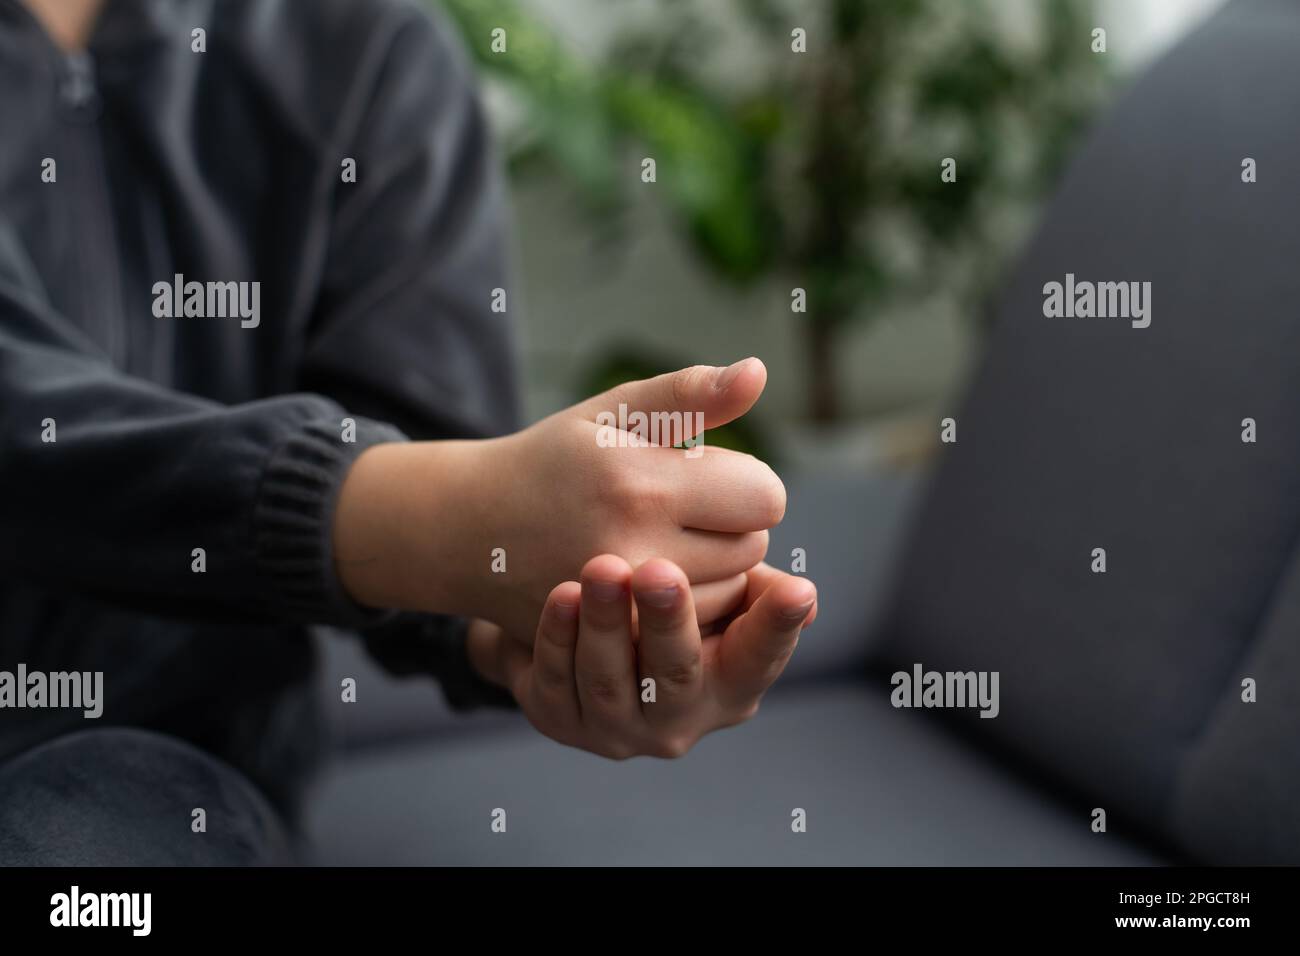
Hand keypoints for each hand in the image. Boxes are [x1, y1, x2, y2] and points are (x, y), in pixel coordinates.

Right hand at [334, 360, 784, 640]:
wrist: (473, 531)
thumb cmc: (556, 459)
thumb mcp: (615, 411)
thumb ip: (691, 393)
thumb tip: (759, 373)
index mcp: (640, 484)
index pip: (765, 496)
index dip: (744, 481)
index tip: (705, 475)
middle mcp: (633, 551)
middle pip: (753, 546)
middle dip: (733, 524)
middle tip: (682, 509)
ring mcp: (621, 608)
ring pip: (731, 592)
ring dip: (717, 569)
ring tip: (665, 542)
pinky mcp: (612, 642)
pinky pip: (694, 629)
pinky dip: (688, 607)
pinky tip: (654, 580)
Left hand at [466, 555, 817, 759]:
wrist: (567, 630)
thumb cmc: (662, 605)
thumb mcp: (715, 594)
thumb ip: (753, 588)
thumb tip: (803, 597)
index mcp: (731, 684)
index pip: (760, 658)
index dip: (776, 628)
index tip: (798, 591)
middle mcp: (679, 719)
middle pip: (676, 671)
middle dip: (669, 619)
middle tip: (660, 568)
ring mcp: (616, 728)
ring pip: (610, 678)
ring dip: (606, 622)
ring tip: (602, 568)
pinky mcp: (558, 720)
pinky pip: (556, 679)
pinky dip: (557, 636)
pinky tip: (561, 594)